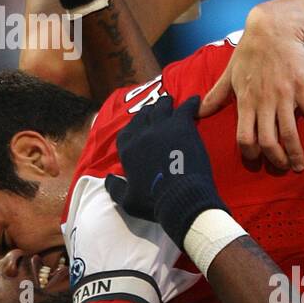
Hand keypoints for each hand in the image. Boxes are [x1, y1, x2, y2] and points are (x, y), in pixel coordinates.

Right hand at [104, 95, 224, 248]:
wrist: (180, 198)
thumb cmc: (154, 202)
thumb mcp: (127, 201)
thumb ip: (115, 188)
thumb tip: (108, 179)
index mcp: (128, 150)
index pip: (126, 132)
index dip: (133, 127)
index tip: (139, 126)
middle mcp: (141, 134)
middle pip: (143, 115)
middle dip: (148, 111)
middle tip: (154, 109)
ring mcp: (161, 127)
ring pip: (161, 107)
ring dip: (164, 103)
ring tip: (169, 101)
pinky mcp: (181, 126)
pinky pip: (185, 108)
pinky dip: (190, 104)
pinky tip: (195, 100)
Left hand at [197, 7, 303, 170]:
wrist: (272, 29)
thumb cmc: (249, 52)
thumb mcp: (229, 74)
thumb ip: (216, 96)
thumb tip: (197, 111)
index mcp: (245, 101)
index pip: (244, 137)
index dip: (249, 153)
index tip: (255, 159)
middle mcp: (264, 102)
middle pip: (268, 141)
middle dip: (275, 159)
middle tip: (281, 168)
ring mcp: (284, 96)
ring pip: (289, 132)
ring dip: (295, 153)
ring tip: (299, 166)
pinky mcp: (302, 87)